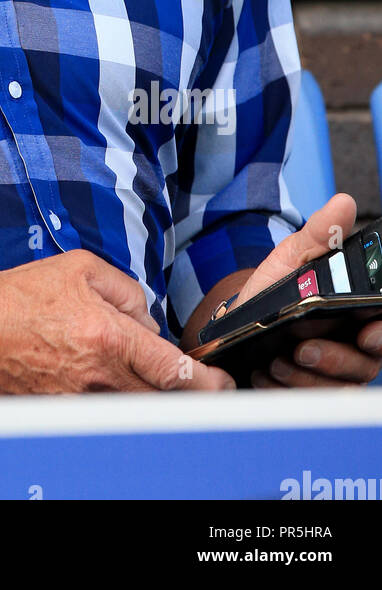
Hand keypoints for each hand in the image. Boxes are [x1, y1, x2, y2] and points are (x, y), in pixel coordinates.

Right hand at [0, 249, 234, 393]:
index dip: (208, 382)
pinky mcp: (63, 414)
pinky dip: (118, 405)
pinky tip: (114, 388)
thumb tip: (148, 319)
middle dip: (190, 398)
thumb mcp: (79, 268)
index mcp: (108, 336)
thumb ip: (126, 290)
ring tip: (156, 384)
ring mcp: (80, 402)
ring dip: (153, 401)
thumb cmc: (20, 295)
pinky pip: (104, 415)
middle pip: (164, 402)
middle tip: (205, 390)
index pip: (175, 370)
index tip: (223, 384)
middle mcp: (98, 376)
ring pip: (136, 412)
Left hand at [229, 194, 381, 388]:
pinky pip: (309, 405)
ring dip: (305, 378)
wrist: (239, 318)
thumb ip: (319, 234)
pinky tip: (267, 375)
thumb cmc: (277, 288)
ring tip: (276, 361)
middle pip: (365, 365)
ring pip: (337, 388)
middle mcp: (355, 348)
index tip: (364, 333)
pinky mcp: (310, 394)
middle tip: (303, 348)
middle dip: (336, 359)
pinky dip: (287, 391)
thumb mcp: (293, 257)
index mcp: (359, 315)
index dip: (380, 334)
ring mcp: (334, 375)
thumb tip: (343, 203)